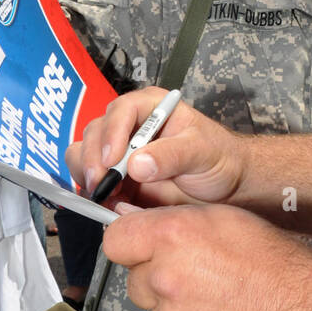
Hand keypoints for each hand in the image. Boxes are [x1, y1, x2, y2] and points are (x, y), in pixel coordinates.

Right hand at [65, 88, 245, 208]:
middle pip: (96, 131)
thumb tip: (136, 164)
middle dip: (94, 158)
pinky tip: (105, 202)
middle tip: (102, 184)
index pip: (121, 110)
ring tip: (103, 194)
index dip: (112, 132)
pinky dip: (92, 191)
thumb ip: (172, 155)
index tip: (113, 160)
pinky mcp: (117, 178)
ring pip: (85, 153)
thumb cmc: (219, 158)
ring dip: (87, 173)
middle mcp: (131, 126)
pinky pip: (91, 180)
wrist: (226, 186)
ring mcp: (121, 152)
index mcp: (152, 108)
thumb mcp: (201, 152)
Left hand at [104, 201, 311, 310]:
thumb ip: (177, 222)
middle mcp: (165, 279)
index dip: (131, 246)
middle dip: (161, 282)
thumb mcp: (227, 219)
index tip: (143, 251)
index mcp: (173, 236)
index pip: (116, 241)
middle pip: (137, 282)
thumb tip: (139, 227)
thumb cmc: (277, 263)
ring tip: (223, 309)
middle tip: (202, 282)